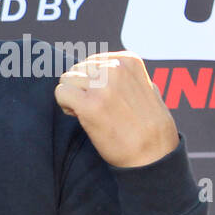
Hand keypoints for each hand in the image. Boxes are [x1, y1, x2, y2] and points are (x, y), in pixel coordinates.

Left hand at [55, 51, 178, 167]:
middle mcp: (115, 68)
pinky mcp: (89, 105)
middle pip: (77, 70)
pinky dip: (66, 106)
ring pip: (66, 80)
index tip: (107, 97)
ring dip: (73, 97)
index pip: (92, 61)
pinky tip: (81, 116)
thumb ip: (125, 75)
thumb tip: (105, 66)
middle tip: (96, 107)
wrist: (153, 153)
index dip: (93, 81)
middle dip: (81, 88)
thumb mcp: (145, 87)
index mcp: (128, 60)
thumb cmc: (148, 124)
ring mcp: (102, 86)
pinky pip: (61, 93)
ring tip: (90, 112)